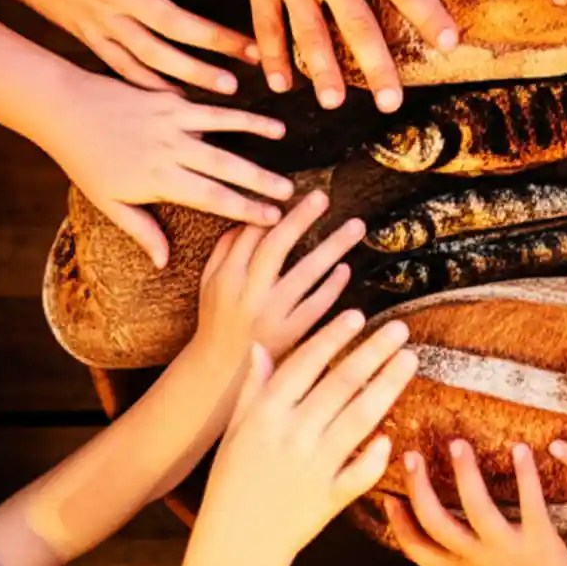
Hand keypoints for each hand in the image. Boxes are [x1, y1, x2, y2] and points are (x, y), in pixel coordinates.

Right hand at [0, 0, 254, 93]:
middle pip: (175, 21)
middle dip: (218, 41)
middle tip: (254, 54)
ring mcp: (101, 19)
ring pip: (152, 55)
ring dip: (192, 74)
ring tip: (228, 87)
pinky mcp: (89, 40)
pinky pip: (125, 70)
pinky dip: (154, 87)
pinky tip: (183, 100)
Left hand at [42, 71, 291, 267]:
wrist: (64, 110)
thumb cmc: (85, 162)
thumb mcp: (109, 203)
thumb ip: (142, 230)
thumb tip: (165, 262)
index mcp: (158, 180)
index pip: (211, 198)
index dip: (245, 209)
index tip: (272, 219)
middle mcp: (170, 151)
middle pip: (225, 168)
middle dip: (260, 181)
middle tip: (291, 192)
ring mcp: (172, 122)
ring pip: (223, 132)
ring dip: (257, 135)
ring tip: (285, 139)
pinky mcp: (170, 100)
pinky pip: (211, 107)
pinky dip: (237, 111)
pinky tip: (257, 113)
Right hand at [178, 316, 417, 565]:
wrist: (234, 541)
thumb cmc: (233, 479)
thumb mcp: (235, 429)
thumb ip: (253, 388)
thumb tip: (260, 347)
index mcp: (265, 414)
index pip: (304, 364)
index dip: (332, 338)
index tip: (358, 315)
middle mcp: (291, 435)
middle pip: (340, 385)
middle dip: (373, 352)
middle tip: (400, 330)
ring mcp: (312, 467)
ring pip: (358, 419)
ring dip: (387, 387)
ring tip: (408, 360)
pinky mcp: (329, 497)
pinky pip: (360, 472)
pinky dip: (376, 455)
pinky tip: (391, 437)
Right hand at [190, 189, 365, 362]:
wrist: (219, 372)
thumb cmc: (217, 321)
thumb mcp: (210, 285)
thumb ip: (223, 252)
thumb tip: (246, 220)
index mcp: (226, 276)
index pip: (250, 234)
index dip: (273, 212)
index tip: (295, 192)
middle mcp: (248, 292)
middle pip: (277, 246)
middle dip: (301, 219)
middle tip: (323, 197)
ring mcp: (271, 314)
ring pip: (305, 273)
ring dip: (333, 247)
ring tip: (356, 226)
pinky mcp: (290, 334)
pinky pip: (316, 305)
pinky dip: (332, 286)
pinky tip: (345, 269)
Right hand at [223, 0, 457, 108]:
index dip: (428, 14)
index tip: (451, 43)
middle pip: (356, 22)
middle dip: (376, 66)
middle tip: (391, 102)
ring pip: (308, 31)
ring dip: (322, 71)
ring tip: (334, 102)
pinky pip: (266, 24)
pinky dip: (273, 56)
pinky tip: (282, 85)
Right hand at [387, 442, 566, 565]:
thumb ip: (464, 561)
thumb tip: (449, 527)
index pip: (417, 549)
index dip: (398, 523)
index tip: (389, 495)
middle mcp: (478, 560)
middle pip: (436, 522)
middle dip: (419, 487)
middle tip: (411, 455)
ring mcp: (508, 550)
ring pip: (478, 509)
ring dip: (466, 474)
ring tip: (458, 444)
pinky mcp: (541, 540)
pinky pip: (530, 502)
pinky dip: (525, 474)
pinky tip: (521, 448)